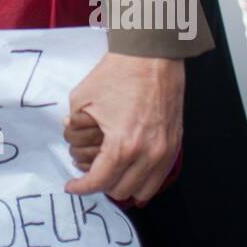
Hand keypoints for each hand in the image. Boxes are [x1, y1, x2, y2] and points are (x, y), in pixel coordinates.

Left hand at [64, 53, 183, 205]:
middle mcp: (148, 154)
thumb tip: (71, 134)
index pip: (99, 181)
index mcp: (123, 145)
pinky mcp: (175, 144)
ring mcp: (165, 151)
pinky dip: (143, 179)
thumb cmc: (118, 73)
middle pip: (120, 190)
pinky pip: (160, 177)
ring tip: (109, 173)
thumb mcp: (82, 97)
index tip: (72, 186)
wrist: (152, 55)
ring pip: (143, 190)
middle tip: (89, 173)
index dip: (81, 187)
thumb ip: (74, 124)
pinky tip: (130, 170)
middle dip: (100, 185)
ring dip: (123, 185)